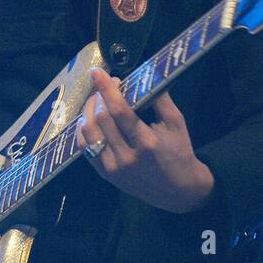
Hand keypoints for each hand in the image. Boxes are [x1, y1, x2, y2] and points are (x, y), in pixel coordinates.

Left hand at [76, 67, 214, 213]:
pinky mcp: (105, 174)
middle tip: (105, 85)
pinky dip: (83, 130)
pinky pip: (85, 148)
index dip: (106, 89)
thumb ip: (160, 98)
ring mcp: (113, 168)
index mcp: (147, 143)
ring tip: (96, 99)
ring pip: (89, 133)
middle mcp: (127, 157)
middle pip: (101, 119)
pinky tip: (89, 118)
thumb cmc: (179, 152)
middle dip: (99, 96)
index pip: (119, 111)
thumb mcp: (176, 123)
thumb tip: (144, 73)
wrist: (178, 191)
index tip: (97, 72)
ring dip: (88, 111)